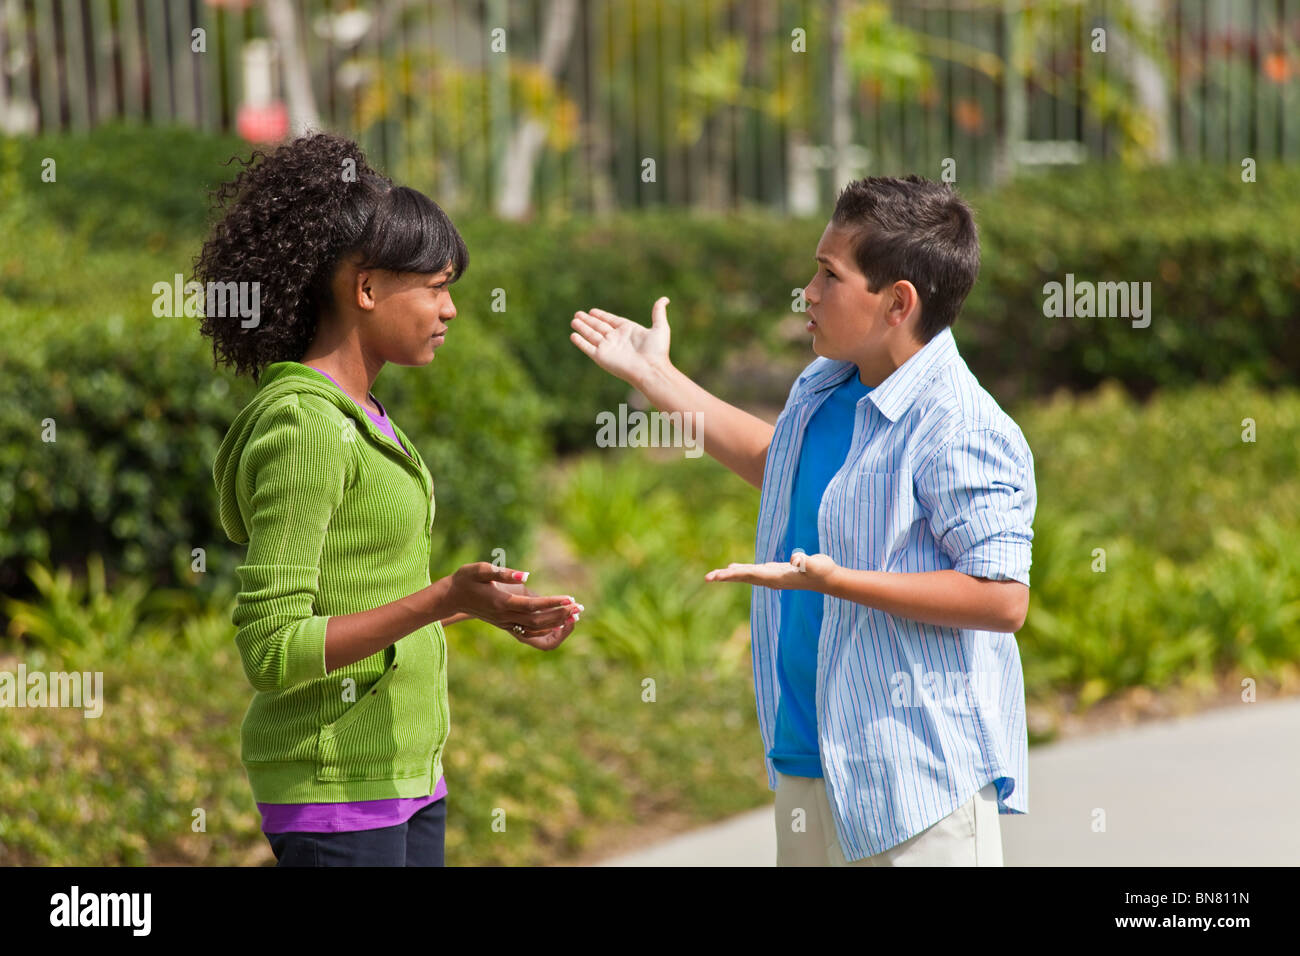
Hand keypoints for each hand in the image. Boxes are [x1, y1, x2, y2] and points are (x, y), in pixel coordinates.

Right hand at [449, 563, 579, 639]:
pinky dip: (546, 630)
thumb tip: (526, 574)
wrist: (451, 597)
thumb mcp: (480, 569)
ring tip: (575, 615)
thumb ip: (502, 572)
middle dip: (560, 615)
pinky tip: (559, 622)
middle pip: (538, 620)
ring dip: (557, 624)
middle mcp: (505, 616)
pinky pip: (530, 633)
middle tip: (579, 607)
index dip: (553, 603)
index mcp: (501, 603)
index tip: (570, 599)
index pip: (533, 606)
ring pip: (535, 629)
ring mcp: (505, 623)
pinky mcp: (506, 625)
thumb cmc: (465, 579)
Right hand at [570, 296, 672, 389]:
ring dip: (582, 328)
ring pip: (591, 335)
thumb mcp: (660, 327)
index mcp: (628, 331)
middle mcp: (617, 339)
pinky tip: (573, 335)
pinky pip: (588, 347)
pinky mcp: (601, 357)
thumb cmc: (657, 351)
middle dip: (588, 320)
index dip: (602, 316)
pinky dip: (580, 342)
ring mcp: (608, 348)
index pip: (611, 321)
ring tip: (573, 320)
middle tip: (578, 314)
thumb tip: (665, 298)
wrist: (651, 369)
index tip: (592, 311)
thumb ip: (658, 312)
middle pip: (599, 327)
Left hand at [704, 551, 837, 589]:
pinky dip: (741, 570)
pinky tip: (733, 568)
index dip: (734, 574)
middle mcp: (772, 579)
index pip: (751, 575)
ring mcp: (773, 576)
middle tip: (707, 578)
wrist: (829, 579)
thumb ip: (807, 562)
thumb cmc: (823, 570)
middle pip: (744, 577)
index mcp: (777, 577)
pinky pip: (754, 572)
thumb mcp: (816, 565)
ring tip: (714, 575)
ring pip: (747, 575)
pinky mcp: (776, 572)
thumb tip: (797, 560)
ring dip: (730, 575)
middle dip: (726, 577)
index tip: (719, 575)